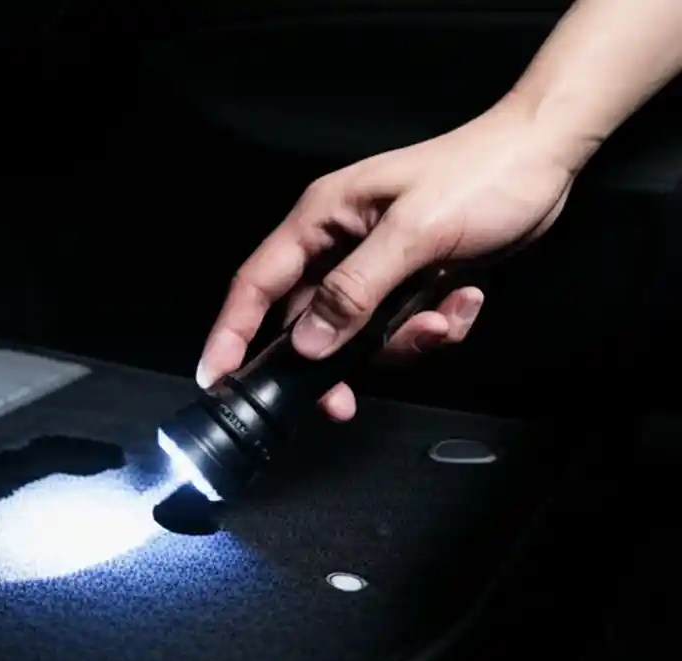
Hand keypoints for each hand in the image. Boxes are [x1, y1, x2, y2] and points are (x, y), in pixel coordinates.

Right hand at [196, 96, 580, 420]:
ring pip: (357, 335)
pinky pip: (399, 327)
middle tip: (342, 404)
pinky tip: (465, 299)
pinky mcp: (408, 281)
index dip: (229, 332)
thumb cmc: (480, 176)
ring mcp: (373, 266)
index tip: (214, 378)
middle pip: (305, 323)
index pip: (256, 283)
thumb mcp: (413, 233)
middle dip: (330, 365)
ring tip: (445, 317)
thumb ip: (354, 290)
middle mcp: (338, 245)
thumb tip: (308, 343)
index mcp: (322, 220)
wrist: (545, 158)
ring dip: (401, 342)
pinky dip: (433, 327)